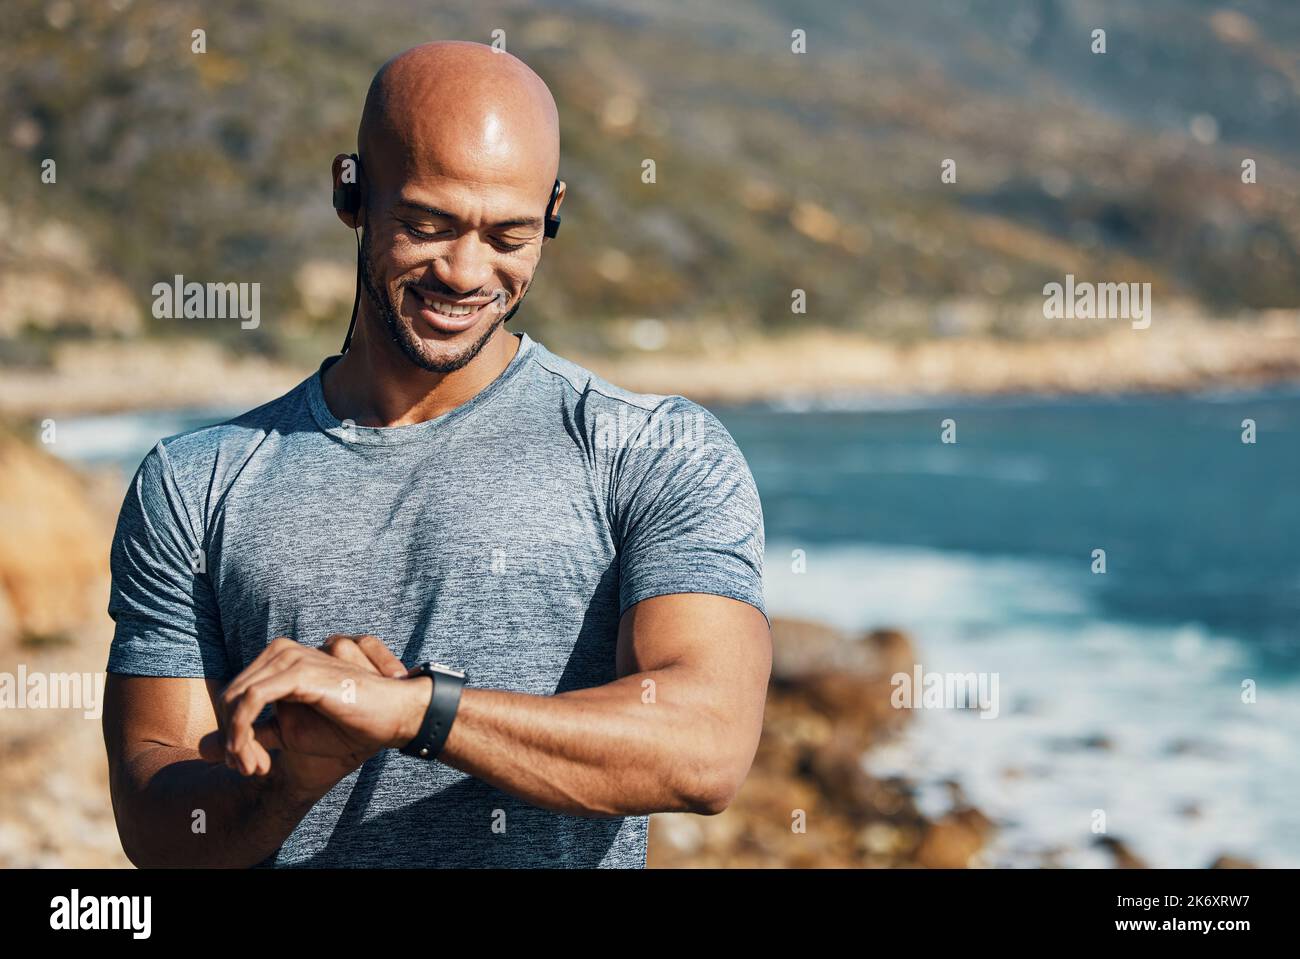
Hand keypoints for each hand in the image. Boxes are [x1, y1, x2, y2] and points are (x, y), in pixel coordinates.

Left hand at [198, 635, 431, 792]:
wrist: (392, 718)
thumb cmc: (347, 725)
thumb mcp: (289, 736)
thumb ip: (248, 736)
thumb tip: (202, 748)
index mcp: (278, 660)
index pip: (233, 694)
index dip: (232, 734)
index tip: (250, 766)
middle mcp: (281, 651)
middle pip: (228, 697)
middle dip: (232, 742)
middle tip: (252, 771)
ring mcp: (290, 658)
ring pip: (234, 701)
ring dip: (237, 743)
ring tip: (256, 768)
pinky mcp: (298, 672)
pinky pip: (249, 702)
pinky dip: (243, 734)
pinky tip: (257, 759)